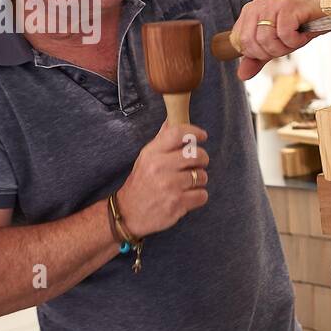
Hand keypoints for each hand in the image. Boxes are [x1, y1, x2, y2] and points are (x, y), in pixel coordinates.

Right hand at [116, 121, 209, 237]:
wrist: (128, 213)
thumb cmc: (141, 182)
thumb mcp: (146, 158)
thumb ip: (162, 140)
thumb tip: (173, 118)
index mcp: (152, 153)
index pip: (178, 133)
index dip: (195, 132)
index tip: (202, 136)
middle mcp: (160, 168)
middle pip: (197, 155)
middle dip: (202, 159)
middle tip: (197, 164)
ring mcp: (169, 186)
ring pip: (202, 176)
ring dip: (199, 180)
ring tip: (188, 183)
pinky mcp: (177, 204)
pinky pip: (202, 195)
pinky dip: (198, 196)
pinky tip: (188, 196)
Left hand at [232, 0, 329, 79]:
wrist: (324, 12)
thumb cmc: (300, 26)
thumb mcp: (276, 45)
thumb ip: (258, 58)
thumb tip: (242, 75)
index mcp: (249, 13)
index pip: (240, 42)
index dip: (258, 53)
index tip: (275, 47)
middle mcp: (257, 6)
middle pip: (252, 43)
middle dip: (272, 52)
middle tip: (287, 44)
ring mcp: (271, 4)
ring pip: (267, 40)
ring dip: (285, 47)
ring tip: (295, 39)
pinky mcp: (287, 6)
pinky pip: (285, 35)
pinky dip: (296, 41)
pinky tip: (303, 33)